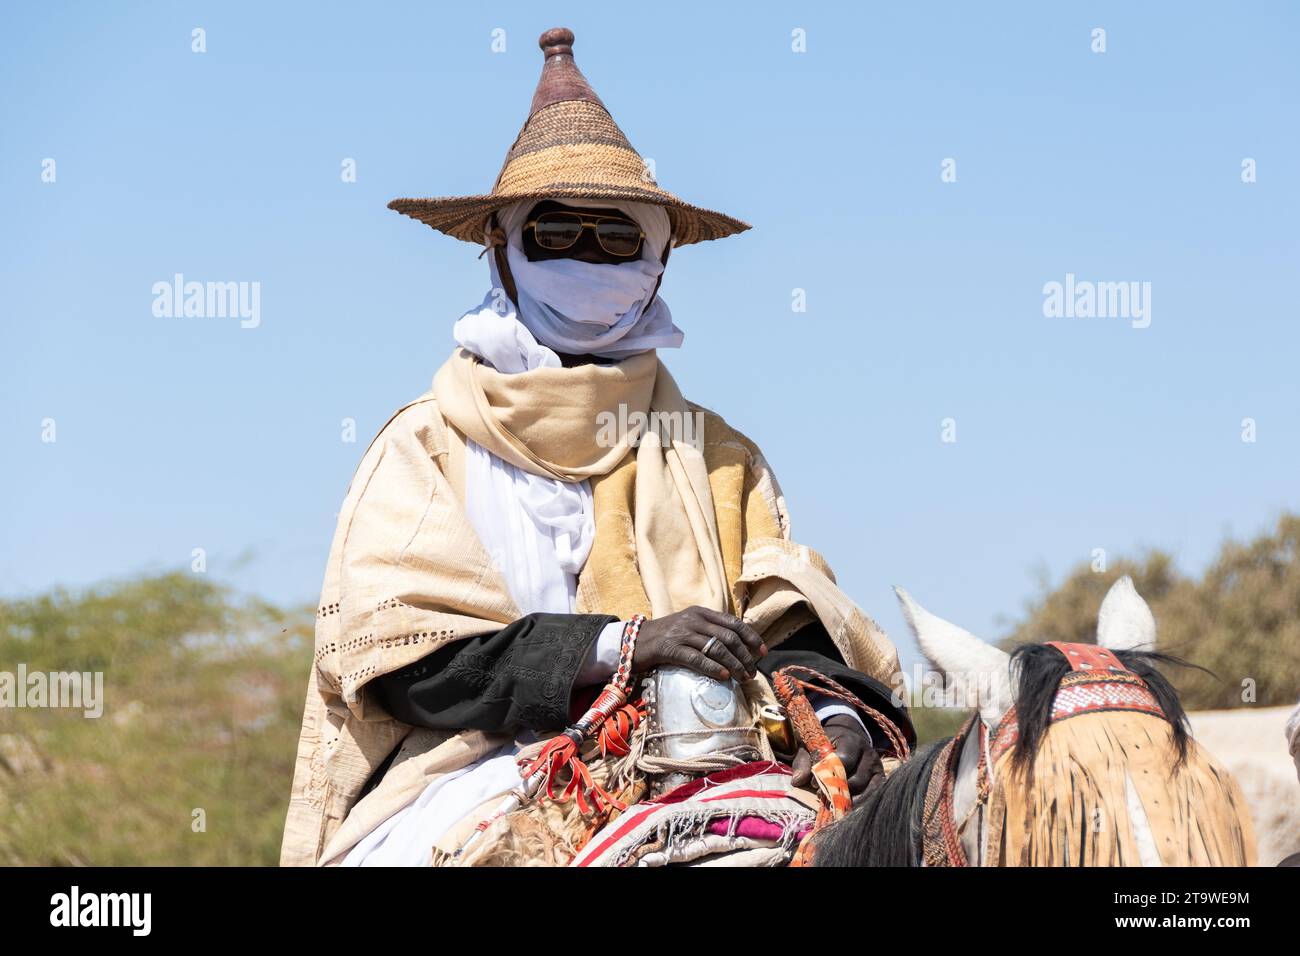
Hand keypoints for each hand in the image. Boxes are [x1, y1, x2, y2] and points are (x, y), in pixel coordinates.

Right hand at [632, 606, 766, 681]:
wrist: (635, 641)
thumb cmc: (666, 637)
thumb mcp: (689, 626)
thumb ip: (710, 630)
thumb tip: (738, 646)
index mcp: (701, 612)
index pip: (733, 623)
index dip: (751, 637)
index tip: (762, 652)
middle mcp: (693, 619)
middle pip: (728, 637)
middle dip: (745, 656)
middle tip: (753, 672)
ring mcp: (681, 633)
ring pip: (717, 648)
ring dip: (734, 665)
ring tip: (743, 677)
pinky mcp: (670, 649)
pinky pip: (697, 658)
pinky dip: (714, 668)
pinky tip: (724, 677)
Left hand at [792, 713, 882, 805]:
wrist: (846, 737)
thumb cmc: (826, 743)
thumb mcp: (811, 746)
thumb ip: (803, 761)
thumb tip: (797, 781)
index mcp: (852, 741)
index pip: (844, 760)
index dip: (828, 775)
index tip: (813, 783)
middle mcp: (869, 754)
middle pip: (856, 780)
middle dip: (837, 791)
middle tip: (822, 796)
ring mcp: (877, 768)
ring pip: (866, 791)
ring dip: (848, 800)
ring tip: (833, 803)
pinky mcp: (880, 779)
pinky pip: (873, 795)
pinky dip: (860, 803)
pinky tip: (846, 807)